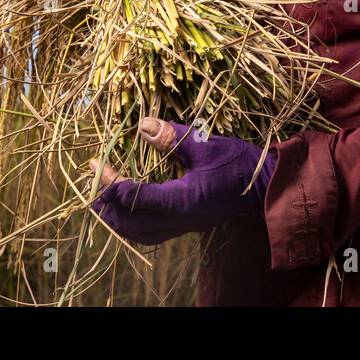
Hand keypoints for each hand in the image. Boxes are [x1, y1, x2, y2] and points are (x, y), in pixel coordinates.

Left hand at [88, 117, 277, 244]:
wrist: (268, 186)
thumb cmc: (239, 164)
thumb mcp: (206, 144)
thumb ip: (173, 138)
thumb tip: (142, 125)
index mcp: (181, 201)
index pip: (134, 198)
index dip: (111, 183)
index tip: (96, 165)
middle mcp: (179, 219)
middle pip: (130, 225)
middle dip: (107, 207)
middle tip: (91, 185)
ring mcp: (184, 224)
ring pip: (140, 234)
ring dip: (118, 220)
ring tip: (103, 201)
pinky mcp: (189, 223)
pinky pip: (152, 232)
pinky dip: (134, 223)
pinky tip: (131, 209)